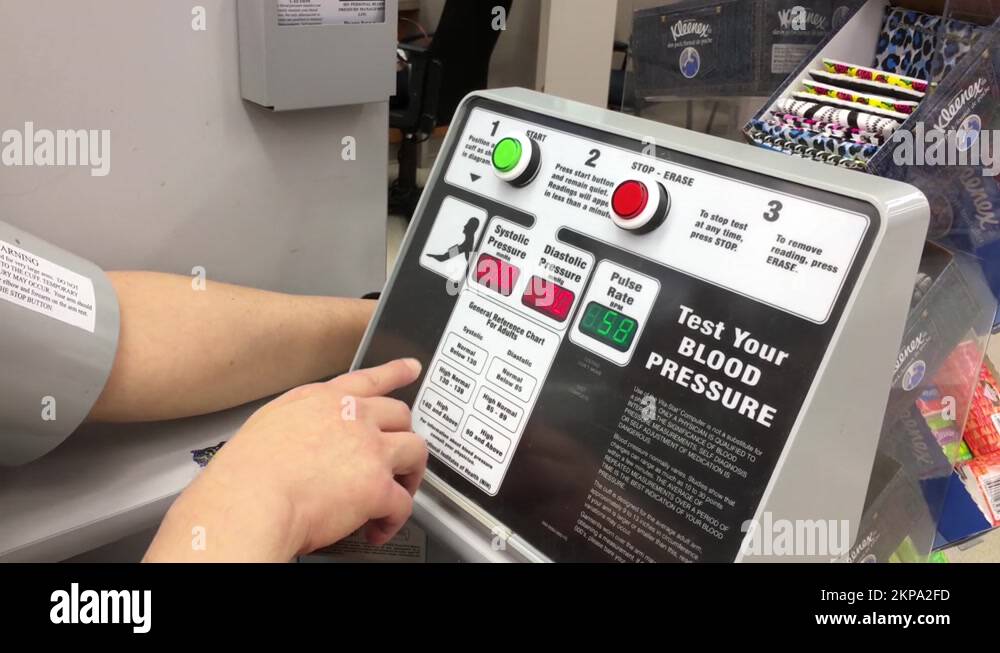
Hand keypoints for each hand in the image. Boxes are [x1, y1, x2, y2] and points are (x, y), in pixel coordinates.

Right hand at [144, 359, 426, 561]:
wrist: (250, 501)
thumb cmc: (246, 474)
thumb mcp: (270, 423)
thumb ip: (301, 420)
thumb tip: (308, 435)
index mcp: (324, 401)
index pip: (369, 379)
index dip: (395, 373)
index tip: (410, 368)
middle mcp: (353, 418)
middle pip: (401, 415)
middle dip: (403, 437)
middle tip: (400, 457)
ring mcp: (370, 449)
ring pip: (415, 451)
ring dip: (410, 475)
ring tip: (398, 493)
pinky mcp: (378, 486)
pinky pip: (403, 502)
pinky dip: (394, 519)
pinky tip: (378, 528)